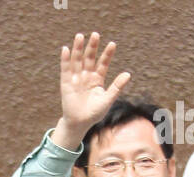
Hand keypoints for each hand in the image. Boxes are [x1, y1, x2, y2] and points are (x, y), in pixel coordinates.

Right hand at [57, 32, 130, 147]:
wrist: (79, 124)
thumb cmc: (94, 113)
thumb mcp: (107, 99)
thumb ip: (116, 87)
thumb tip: (128, 74)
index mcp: (97, 78)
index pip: (103, 63)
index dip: (107, 54)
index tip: (112, 44)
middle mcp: (87, 75)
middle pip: (90, 58)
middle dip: (92, 47)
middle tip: (96, 34)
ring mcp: (76, 78)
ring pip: (77, 60)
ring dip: (78, 48)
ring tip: (80, 36)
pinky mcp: (66, 83)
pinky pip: (65, 69)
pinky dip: (65, 60)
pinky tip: (66, 49)